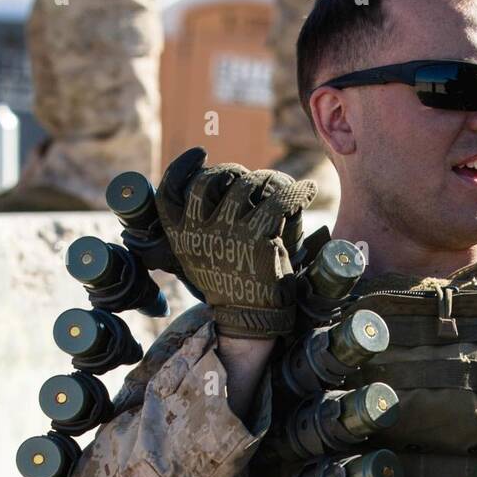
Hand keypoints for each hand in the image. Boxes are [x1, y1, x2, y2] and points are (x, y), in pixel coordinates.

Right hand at [153, 147, 317, 337]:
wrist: (249, 321)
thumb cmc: (230, 286)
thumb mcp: (200, 258)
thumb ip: (199, 227)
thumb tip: (207, 183)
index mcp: (180, 237)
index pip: (169, 191)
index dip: (183, 168)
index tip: (200, 155)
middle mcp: (199, 232)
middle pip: (213, 179)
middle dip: (234, 173)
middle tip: (251, 179)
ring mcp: (228, 233)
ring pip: (248, 184)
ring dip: (268, 180)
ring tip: (281, 188)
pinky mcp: (258, 238)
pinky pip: (280, 200)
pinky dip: (297, 191)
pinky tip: (307, 191)